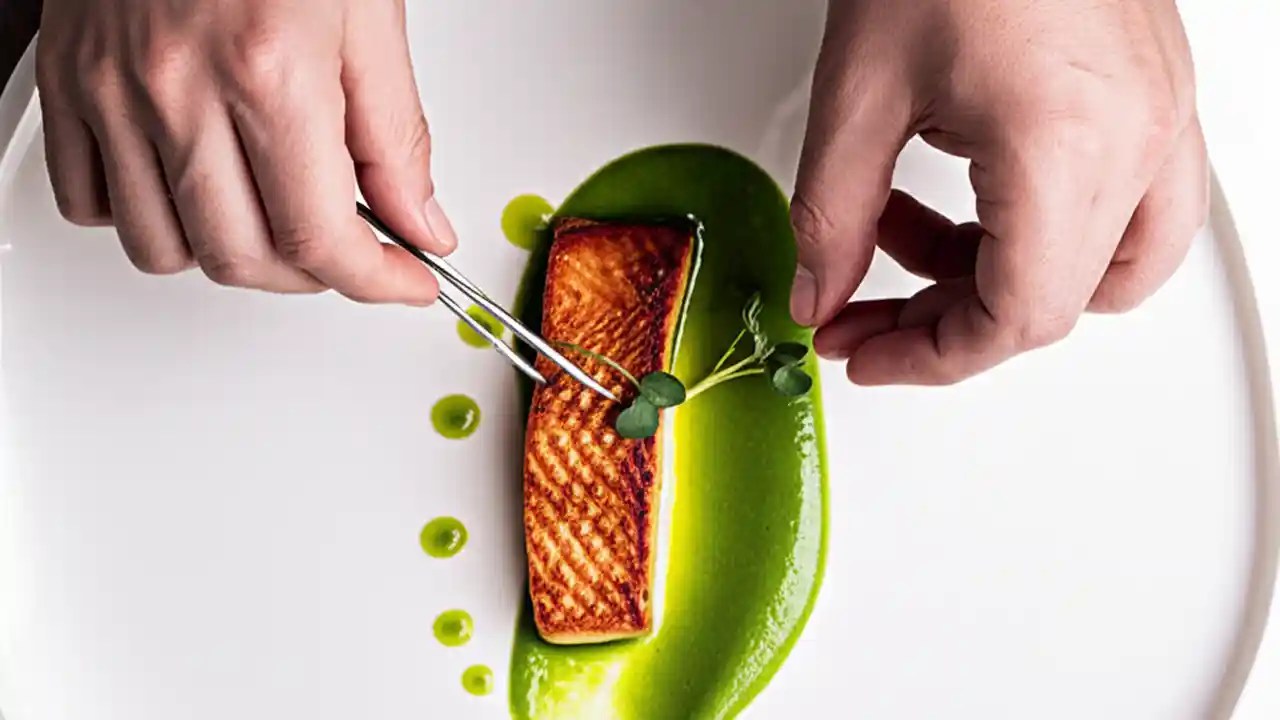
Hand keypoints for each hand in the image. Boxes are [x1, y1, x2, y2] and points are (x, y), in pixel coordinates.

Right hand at [36, 0, 453, 303]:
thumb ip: (397, 137)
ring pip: (163, 248)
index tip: (405, 283)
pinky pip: (90, 204)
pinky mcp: (68, 81)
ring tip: (270, 213)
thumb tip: (419, 223)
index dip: (376, 281)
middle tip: (348, 248)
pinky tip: (192, 184)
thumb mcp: (369, 18)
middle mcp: (177, 87)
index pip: (321, 235)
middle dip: (312, 277)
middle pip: (242, 257)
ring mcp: (111, 88)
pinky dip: (147, 216)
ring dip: (230, 255)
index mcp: (268, 70)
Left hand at [791, 0, 1206, 384]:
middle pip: (1060, 303)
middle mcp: (1139, 137)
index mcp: (1069, 144)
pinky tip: (964, 190)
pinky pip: (1124, 202)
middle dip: (953, 320)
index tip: (868, 354)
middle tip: (870, 309)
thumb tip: (818, 295)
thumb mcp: (858, 91)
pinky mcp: (1153, 90)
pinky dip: (1042, 226)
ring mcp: (1160, 113)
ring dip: (1004, 277)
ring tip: (912, 239)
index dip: (932, 358)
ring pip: (1109, 264)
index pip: (1017, 319)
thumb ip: (830, 215)